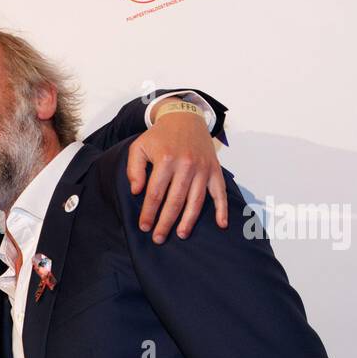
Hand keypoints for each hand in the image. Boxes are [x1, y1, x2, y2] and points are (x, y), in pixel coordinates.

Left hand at [126, 108, 229, 243]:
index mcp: (166, 159)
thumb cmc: (159, 136)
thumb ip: (134, 169)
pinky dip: (222, 209)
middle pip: (175, 201)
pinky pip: (220, 192)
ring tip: (181, 235)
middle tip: (158, 238)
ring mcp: (202, 168)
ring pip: (196, 200)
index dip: (148, 213)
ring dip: (188, 220)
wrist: (185, 118)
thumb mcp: (139, 147)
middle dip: (165, 223)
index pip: (155, 193)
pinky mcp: (214, 170)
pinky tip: (221, 224)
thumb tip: (136, 191)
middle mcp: (186, 165)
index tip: (144, 227)